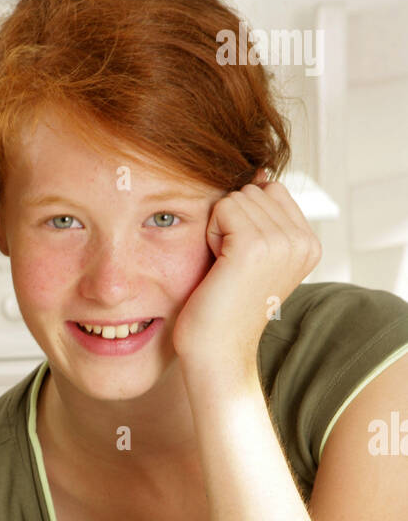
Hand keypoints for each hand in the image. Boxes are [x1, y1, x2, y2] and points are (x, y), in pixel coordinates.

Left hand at [171, 173, 321, 372]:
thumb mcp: (253, 255)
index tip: (242, 262)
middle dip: (231, 222)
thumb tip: (261, 168)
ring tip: (225, 270)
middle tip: (231, 268)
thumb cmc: (224, 307)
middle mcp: (304, 241)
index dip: (245, 219)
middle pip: (254, 190)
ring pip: (237, 197)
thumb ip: (263, 214)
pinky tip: (218, 267)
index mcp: (310, 243)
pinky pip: (224, 208)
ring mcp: (283, 242)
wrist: (216, 352)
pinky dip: (211, 234)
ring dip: (219, 229)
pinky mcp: (255, 245)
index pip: (271, 191)